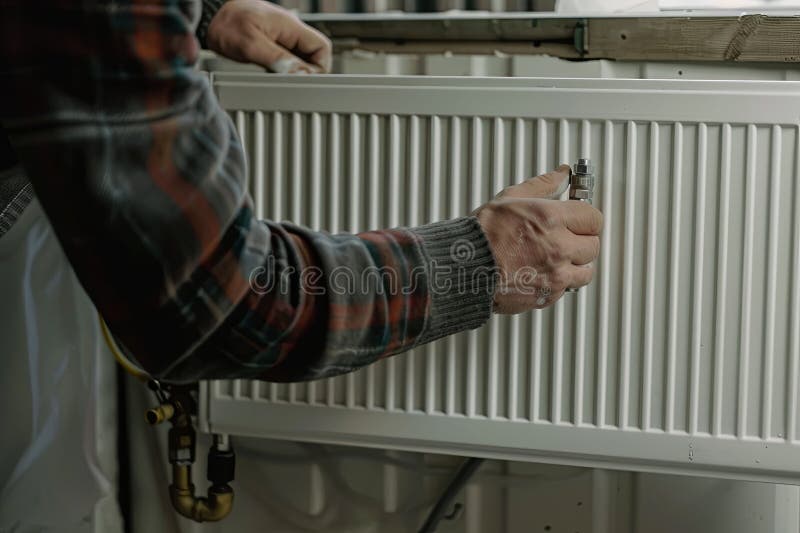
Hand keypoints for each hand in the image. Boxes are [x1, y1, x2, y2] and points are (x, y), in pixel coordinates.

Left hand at [207, 0, 331, 73]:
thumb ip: (278, 59)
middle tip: (292, 82)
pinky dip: (284, 70)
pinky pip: (288, 60)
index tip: (306, 80)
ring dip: (294, 72)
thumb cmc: (227, 23)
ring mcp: (283, 38)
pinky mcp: (273, 45)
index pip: (322, 48)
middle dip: (307, 72)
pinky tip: (273, 74)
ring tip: (280, 78)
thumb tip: (301, 74)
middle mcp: (290, 32)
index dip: (320, 68)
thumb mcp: (251, 44)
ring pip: (302, 60)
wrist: (211, 16)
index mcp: (291, 27)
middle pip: (314, 56)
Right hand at [475, 165, 602, 313]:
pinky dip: (558, 283)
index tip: (579, 220)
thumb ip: (543, 185)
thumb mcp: (510, 198)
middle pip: (593, 245)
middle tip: (565, 239)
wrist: (463, 269)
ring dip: (575, 265)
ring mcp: (556, 275)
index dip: (586, 218)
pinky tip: (542, 273)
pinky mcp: (548, 295)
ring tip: (556, 259)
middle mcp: (559, 248)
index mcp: (552, 220)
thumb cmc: (481, 236)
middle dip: (581, 241)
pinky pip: (566, 289)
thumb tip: (561, 174)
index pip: (594, 218)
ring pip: (586, 272)